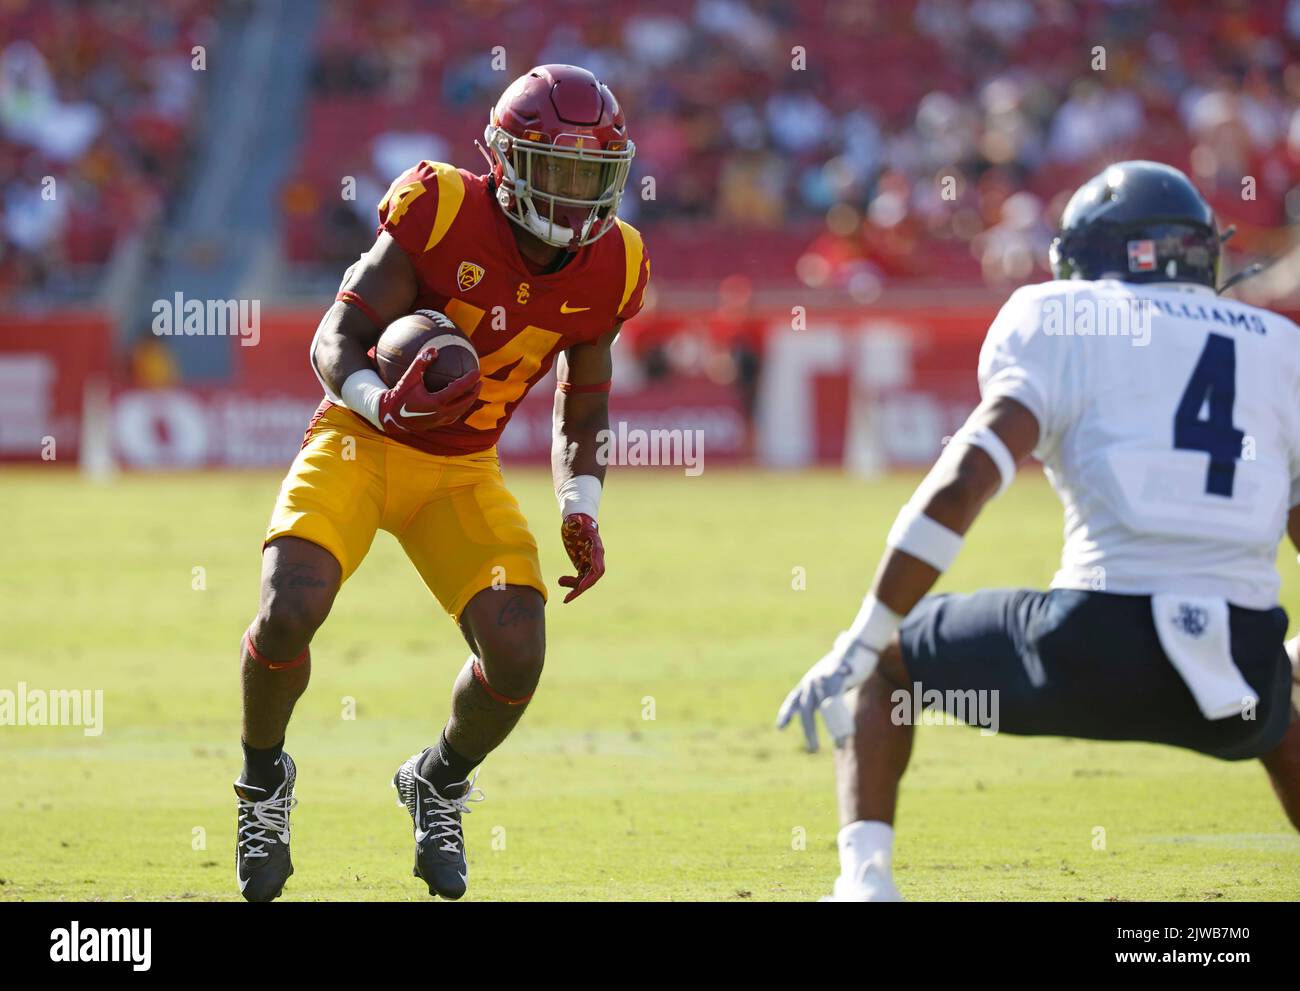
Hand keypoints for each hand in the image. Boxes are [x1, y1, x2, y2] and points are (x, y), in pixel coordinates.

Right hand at [377, 347, 480, 435]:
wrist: (392, 417)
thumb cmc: (400, 395)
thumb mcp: (408, 377)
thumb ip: (420, 362)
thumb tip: (434, 349)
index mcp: (435, 402)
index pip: (458, 390)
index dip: (469, 380)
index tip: (477, 371)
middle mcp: (440, 413)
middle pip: (465, 402)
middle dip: (475, 392)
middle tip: (480, 381)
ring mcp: (440, 420)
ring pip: (461, 410)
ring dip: (470, 400)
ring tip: (475, 390)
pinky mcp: (438, 424)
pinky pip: (455, 415)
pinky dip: (461, 407)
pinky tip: (462, 400)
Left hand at [559, 513, 604, 603]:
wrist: (577, 520)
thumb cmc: (579, 520)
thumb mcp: (578, 523)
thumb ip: (580, 526)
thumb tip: (578, 523)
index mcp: (597, 550)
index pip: (598, 569)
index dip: (590, 579)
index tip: (581, 587)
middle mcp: (595, 559)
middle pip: (591, 578)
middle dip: (580, 588)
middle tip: (568, 598)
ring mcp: (589, 562)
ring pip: (584, 580)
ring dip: (574, 588)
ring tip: (561, 585)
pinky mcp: (582, 564)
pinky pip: (579, 578)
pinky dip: (571, 583)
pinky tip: (561, 581)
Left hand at [775, 633, 878, 752]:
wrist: (860, 646)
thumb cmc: (847, 662)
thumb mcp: (831, 677)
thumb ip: (826, 689)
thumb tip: (827, 704)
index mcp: (809, 681)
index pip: (794, 699)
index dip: (787, 713)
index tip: (780, 727)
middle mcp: (812, 681)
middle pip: (806, 710)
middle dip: (809, 732)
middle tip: (812, 750)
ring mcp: (824, 681)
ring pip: (824, 711)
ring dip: (831, 730)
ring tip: (839, 745)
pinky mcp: (837, 681)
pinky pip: (836, 705)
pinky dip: (841, 721)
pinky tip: (845, 731)